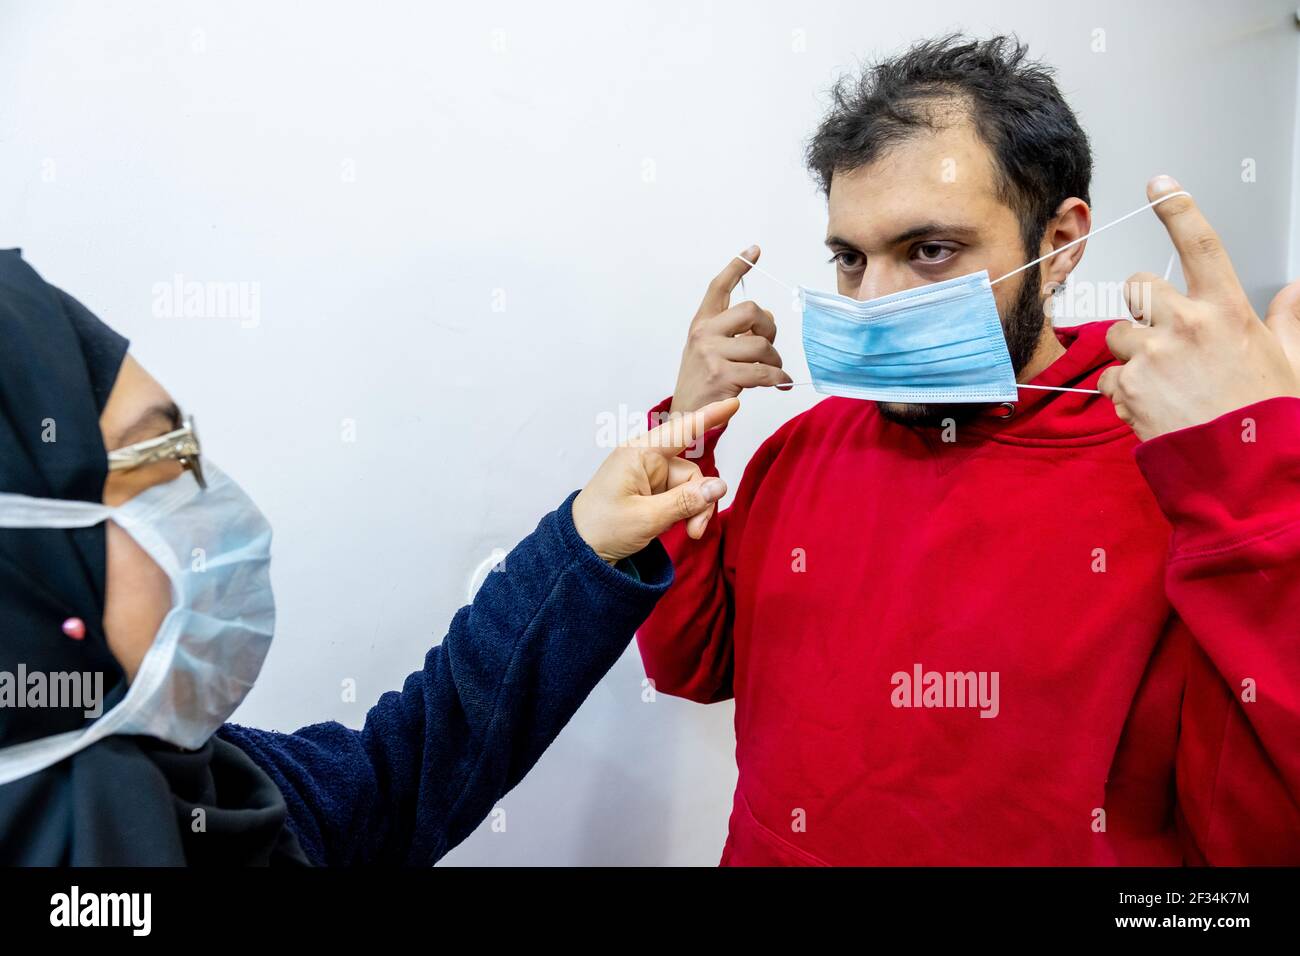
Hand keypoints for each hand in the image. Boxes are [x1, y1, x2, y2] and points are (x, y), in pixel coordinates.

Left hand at [572, 398, 739, 562]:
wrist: (579, 551)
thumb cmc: (601, 528)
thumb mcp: (646, 518)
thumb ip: (685, 501)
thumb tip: (719, 486)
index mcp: (638, 454)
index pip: (681, 431)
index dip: (709, 417)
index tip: (733, 403)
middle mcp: (646, 460)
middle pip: (691, 471)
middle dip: (700, 500)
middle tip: (696, 530)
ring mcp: (649, 476)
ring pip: (690, 487)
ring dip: (694, 510)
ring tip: (689, 534)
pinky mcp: (652, 491)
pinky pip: (681, 496)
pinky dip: (686, 512)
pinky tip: (681, 528)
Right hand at [670, 246, 791, 413]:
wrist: (686, 416)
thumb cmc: (703, 383)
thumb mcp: (713, 351)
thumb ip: (735, 332)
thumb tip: (766, 314)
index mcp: (701, 324)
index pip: (718, 287)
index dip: (737, 266)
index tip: (754, 250)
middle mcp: (703, 334)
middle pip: (752, 310)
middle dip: (770, 327)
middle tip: (770, 345)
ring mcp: (711, 354)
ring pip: (761, 345)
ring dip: (774, 360)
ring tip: (772, 371)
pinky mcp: (721, 375)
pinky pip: (763, 372)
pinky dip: (778, 378)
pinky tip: (781, 383)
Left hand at [1099, 176, 1299, 440]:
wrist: (1243, 473)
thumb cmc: (1269, 418)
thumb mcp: (1291, 362)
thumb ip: (1287, 321)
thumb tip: (1294, 292)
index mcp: (1227, 311)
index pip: (1201, 245)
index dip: (1178, 209)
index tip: (1160, 185)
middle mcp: (1186, 325)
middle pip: (1137, 287)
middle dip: (1142, 307)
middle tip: (1161, 336)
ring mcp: (1152, 356)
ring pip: (1116, 334)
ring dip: (1130, 353)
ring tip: (1162, 382)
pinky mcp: (1126, 388)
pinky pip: (1109, 378)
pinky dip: (1123, 392)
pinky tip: (1153, 408)